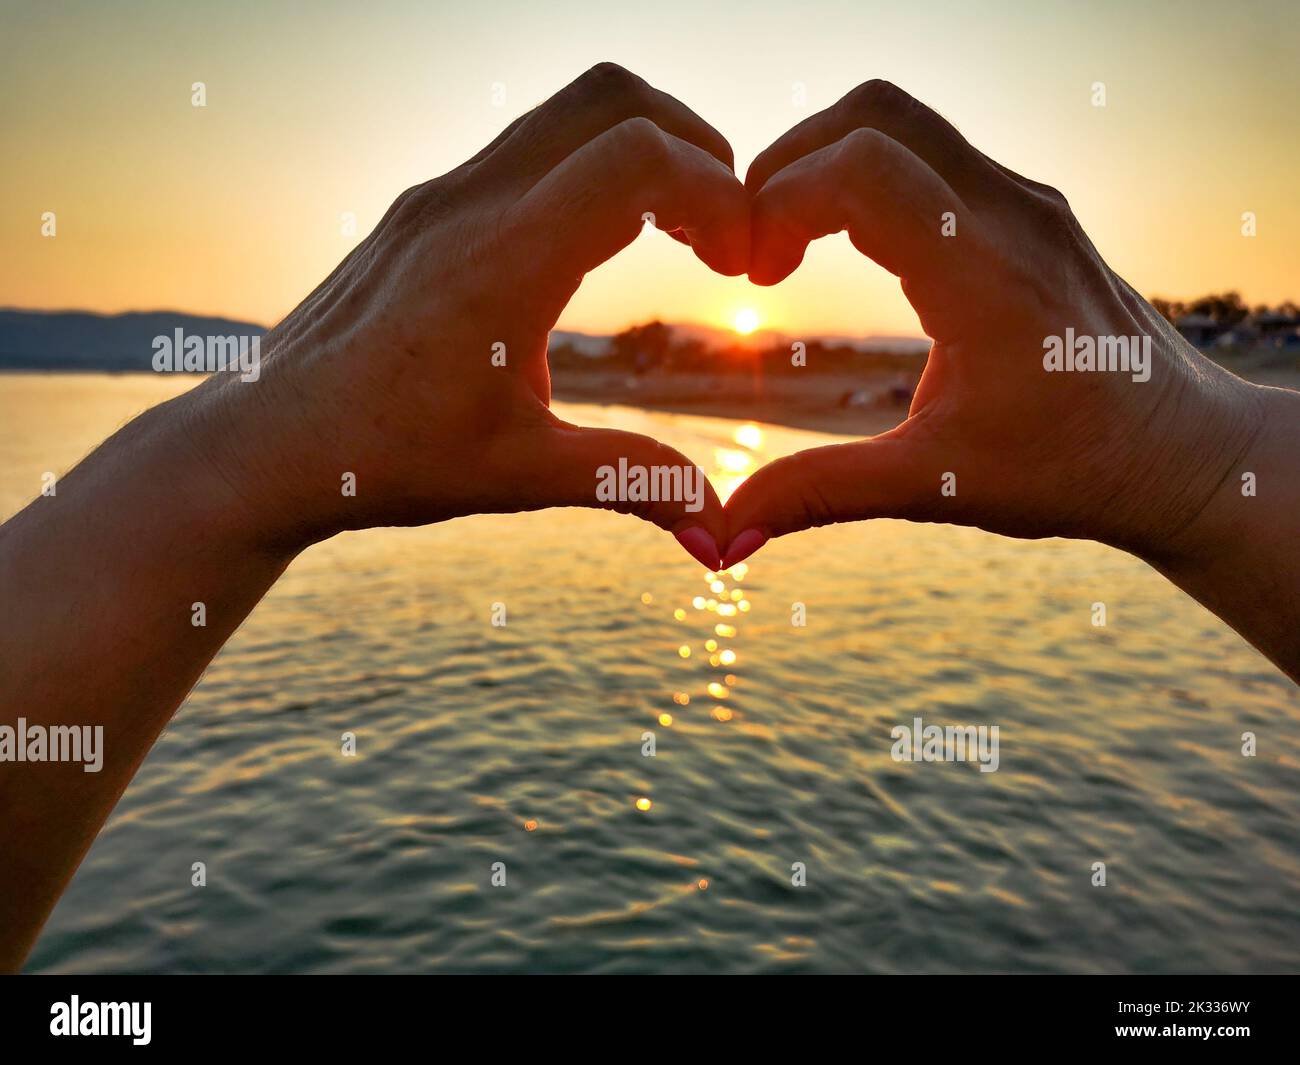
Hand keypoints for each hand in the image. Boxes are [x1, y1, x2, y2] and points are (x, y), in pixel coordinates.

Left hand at [188, 63, 746, 566]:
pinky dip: (591, 167)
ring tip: (682, 232)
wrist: (264, 443)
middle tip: (726, 231)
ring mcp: (440, 195)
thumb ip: (632, 484)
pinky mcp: (425, 207)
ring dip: (644, 148)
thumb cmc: (382, 461)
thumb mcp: (518, 476)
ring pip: (568, 111)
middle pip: (612, 99)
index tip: (746, 265)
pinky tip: (601, 247)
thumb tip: (723, 533)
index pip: (639, 161)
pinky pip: (529, 146)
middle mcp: (468, 204)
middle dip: (697, 147)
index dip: (720, 195)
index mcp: (499, 263)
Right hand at [722, 80, 1261, 568]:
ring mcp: (1027, 202)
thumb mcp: (937, 485)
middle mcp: (1013, 215)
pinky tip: (847, 247)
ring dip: (826, 163)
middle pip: (875, 113)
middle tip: (754, 245)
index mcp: (988, 276)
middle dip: (788, 163)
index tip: (753, 275)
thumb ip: (824, 494)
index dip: (779, 203)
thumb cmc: (1071, 468)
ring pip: (904, 119)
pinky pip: (932, 151)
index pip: (861, 170)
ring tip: (788, 246)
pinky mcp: (1029, 208)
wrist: (1178, 451)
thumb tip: (727, 533)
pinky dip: (868, 175)